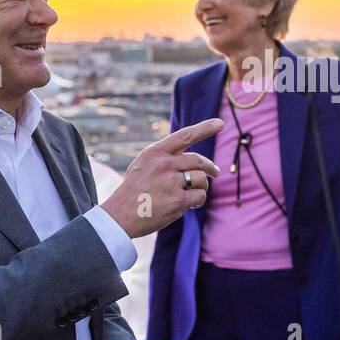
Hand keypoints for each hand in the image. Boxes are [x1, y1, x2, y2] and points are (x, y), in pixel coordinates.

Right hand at [99, 119, 222, 237]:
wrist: (119, 216)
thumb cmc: (132, 191)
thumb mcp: (142, 165)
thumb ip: (163, 158)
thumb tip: (190, 159)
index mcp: (155, 153)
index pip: (185, 136)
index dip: (205, 128)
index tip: (219, 123)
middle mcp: (164, 165)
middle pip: (198, 160)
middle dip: (210, 167)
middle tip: (215, 172)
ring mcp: (172, 183)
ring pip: (201, 179)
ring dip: (202, 186)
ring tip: (191, 194)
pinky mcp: (178, 201)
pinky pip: (199, 196)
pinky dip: (197, 200)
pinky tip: (188, 204)